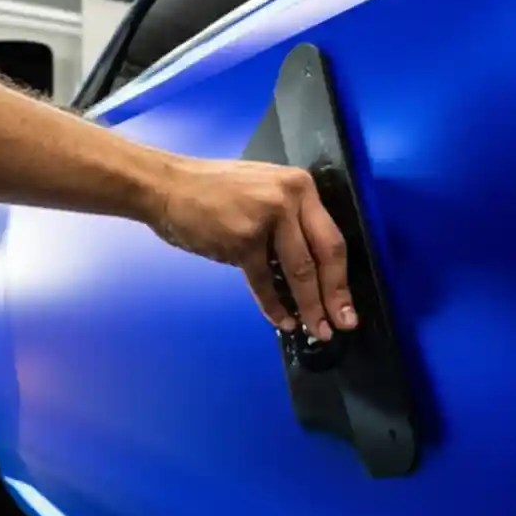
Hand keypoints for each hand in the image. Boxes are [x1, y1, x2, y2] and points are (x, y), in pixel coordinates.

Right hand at [152, 158, 356, 339]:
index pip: (332, 239)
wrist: (167, 186)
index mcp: (300, 185)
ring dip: (308, 307)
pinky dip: (273, 305)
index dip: (342, 279)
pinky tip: (282, 320)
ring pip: (297, 272)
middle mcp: (290, 198)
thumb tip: (313, 272)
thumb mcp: (263, 192)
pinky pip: (264, 281)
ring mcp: (266, 218)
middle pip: (323, 256)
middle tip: (341, 326)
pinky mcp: (242, 239)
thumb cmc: (213, 192)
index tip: (347, 306)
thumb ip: (291, 221)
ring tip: (314, 329)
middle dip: (333, 297)